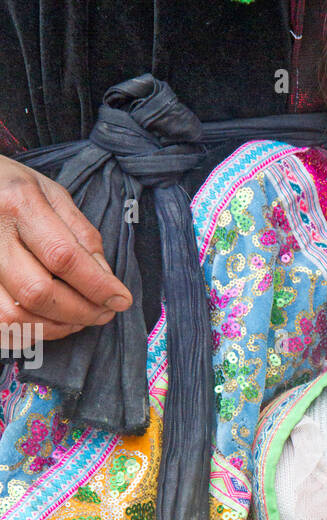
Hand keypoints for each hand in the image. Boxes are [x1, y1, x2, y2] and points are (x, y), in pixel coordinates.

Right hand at [0, 155, 131, 339]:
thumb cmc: (12, 187)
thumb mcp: (52, 194)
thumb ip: (81, 235)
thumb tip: (106, 278)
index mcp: (17, 203)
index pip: (63, 256)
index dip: (97, 285)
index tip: (121, 299)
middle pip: (38, 292)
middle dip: (80, 311)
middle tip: (104, 312)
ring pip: (14, 316)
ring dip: (56, 327)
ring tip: (78, 318)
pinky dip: (29, 332)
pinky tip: (49, 321)